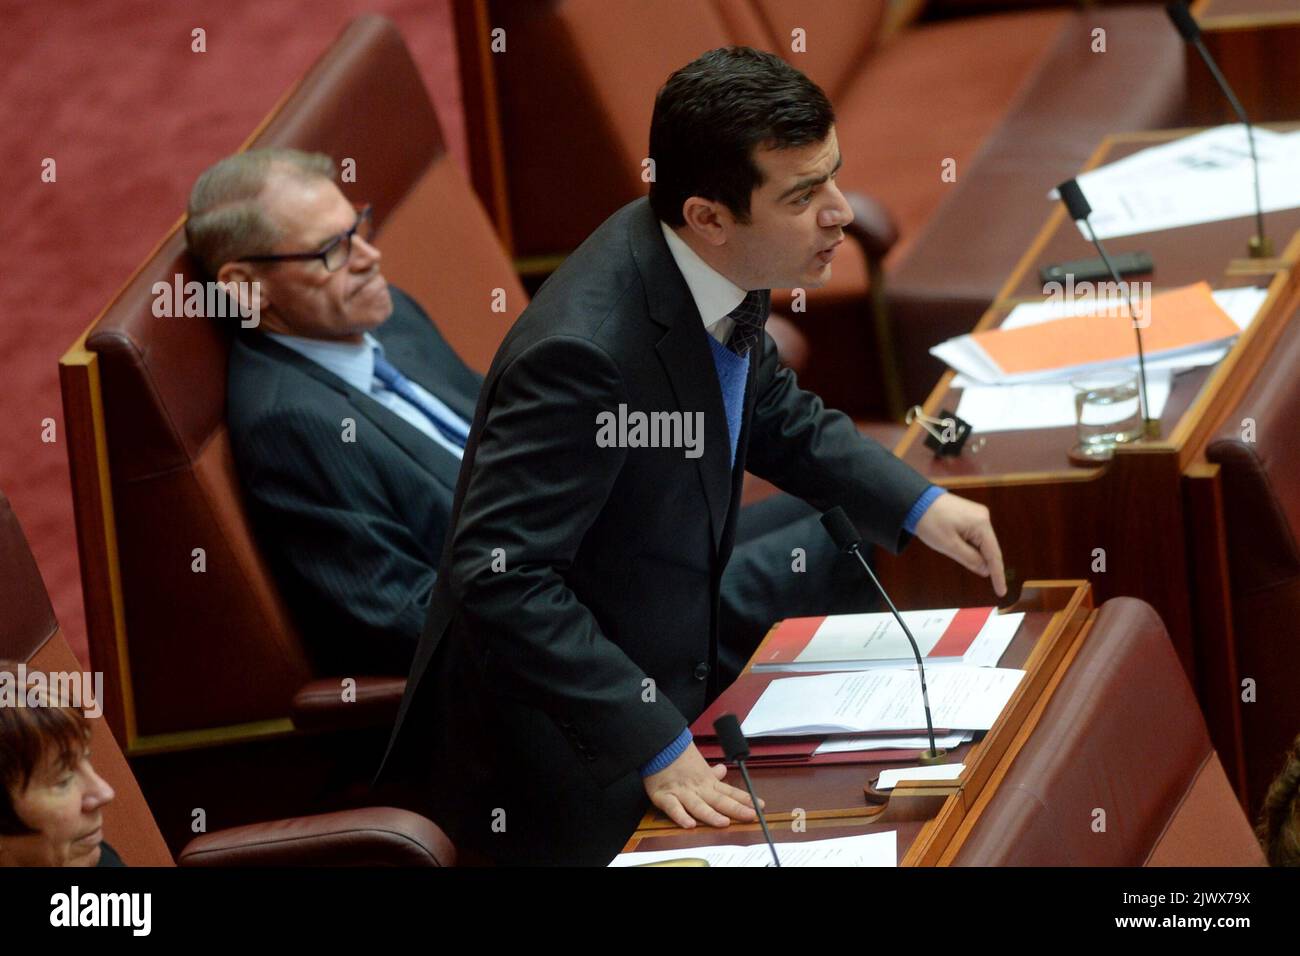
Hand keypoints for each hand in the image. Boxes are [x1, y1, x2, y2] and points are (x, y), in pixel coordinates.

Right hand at [643, 743, 762, 827]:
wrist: (658, 744)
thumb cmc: (678, 756)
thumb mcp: (698, 764)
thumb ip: (711, 773)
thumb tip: (723, 771)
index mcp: (707, 782)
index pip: (730, 792)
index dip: (745, 799)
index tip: (760, 806)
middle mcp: (698, 788)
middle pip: (719, 800)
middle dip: (736, 809)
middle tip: (750, 816)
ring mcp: (681, 792)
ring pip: (698, 805)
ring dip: (711, 815)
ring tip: (723, 822)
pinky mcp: (664, 796)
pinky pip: (673, 808)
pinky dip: (681, 816)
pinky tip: (689, 824)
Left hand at [914, 493, 1006, 596]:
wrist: (915, 501)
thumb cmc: (930, 521)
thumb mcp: (949, 545)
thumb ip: (970, 559)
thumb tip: (985, 570)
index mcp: (981, 524)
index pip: (994, 555)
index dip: (997, 575)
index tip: (1001, 591)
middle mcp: (983, 517)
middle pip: (990, 548)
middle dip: (988, 565)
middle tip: (991, 584)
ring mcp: (976, 514)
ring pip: (982, 542)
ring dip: (977, 555)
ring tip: (969, 563)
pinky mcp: (969, 514)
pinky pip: (975, 535)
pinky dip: (972, 546)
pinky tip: (966, 553)